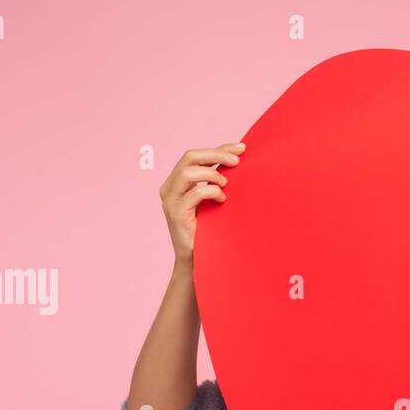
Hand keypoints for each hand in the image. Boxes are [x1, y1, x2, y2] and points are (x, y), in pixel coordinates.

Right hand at [159, 142, 245, 263]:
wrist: (196, 262)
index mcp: (175, 183)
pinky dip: (212, 192)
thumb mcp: (210, 202)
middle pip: (189, 158)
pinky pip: (195, 193)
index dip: (217, 149)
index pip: (193, 156)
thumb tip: (236, 161)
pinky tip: (222, 200)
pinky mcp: (176, 214)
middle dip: (216, 155)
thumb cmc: (208, 231)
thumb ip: (215, 183)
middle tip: (238, 161)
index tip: (240, 148)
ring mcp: (169, 201)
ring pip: (189, 172)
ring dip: (212, 175)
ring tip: (226, 185)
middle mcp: (168, 189)